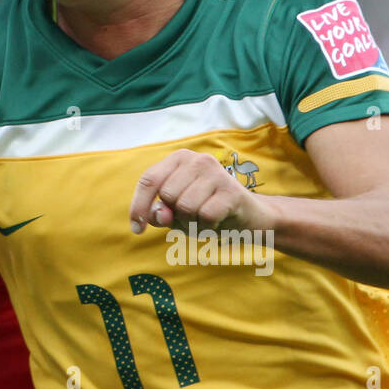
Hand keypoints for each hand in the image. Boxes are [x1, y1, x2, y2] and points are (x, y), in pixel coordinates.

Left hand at [128, 149, 275, 234]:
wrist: (251, 217)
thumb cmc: (207, 211)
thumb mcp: (177, 212)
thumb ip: (160, 212)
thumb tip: (158, 214)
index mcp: (179, 159)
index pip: (149, 180)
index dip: (139, 206)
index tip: (137, 229)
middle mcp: (197, 160)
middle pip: (167, 196)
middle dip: (175, 215)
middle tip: (192, 216)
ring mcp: (216, 173)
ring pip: (185, 207)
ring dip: (193, 222)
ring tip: (205, 218)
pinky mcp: (231, 190)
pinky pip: (205, 216)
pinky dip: (208, 226)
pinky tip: (218, 220)